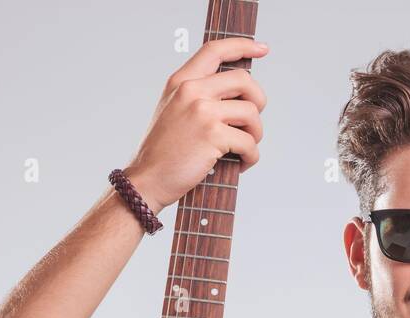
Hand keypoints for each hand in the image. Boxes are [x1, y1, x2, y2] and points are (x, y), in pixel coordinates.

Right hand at [124, 37, 268, 213]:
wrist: (148, 180)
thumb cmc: (163, 152)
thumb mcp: (173, 110)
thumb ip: (198, 95)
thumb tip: (238, 95)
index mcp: (181, 81)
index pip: (215, 50)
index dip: (243, 45)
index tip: (262, 49)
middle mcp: (191, 90)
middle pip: (244, 80)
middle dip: (258, 102)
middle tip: (252, 122)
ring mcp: (202, 111)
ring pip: (251, 113)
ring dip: (256, 134)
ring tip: (244, 148)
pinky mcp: (213, 135)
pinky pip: (249, 142)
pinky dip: (251, 157)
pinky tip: (241, 163)